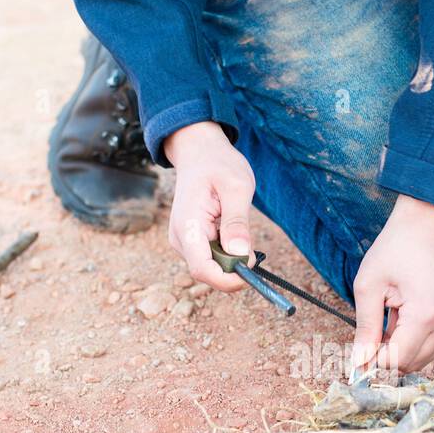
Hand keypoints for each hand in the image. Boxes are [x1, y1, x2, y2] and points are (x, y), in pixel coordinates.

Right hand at [163, 121, 254, 292]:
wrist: (199, 152)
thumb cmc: (218, 164)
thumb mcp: (236, 187)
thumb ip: (237, 222)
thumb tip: (240, 254)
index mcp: (188, 225)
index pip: (202, 270)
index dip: (227, 280)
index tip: (251, 272)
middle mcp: (181, 238)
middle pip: (209, 272)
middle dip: (233, 268)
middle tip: (252, 246)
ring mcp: (184, 241)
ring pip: (212, 267)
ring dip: (231, 259)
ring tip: (238, 227)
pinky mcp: (191, 242)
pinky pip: (212, 258)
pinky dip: (227, 252)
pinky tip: (231, 230)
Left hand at [352, 195, 433, 373]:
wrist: (427, 225)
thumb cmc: (395, 249)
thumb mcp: (369, 287)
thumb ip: (365, 328)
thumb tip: (358, 362)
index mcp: (425, 315)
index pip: (396, 360)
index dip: (373, 362)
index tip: (357, 353)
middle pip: (410, 365)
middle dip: (386, 358)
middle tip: (369, 335)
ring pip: (421, 359)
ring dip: (400, 350)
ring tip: (388, 320)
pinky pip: (430, 346)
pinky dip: (412, 342)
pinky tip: (401, 319)